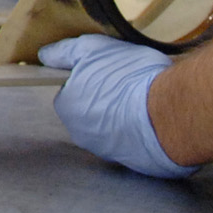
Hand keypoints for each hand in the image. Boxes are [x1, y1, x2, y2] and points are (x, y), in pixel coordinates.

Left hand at [38, 35, 196, 178]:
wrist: (168, 114)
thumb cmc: (128, 78)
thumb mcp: (92, 49)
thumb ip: (65, 52)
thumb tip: (45, 55)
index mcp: (68, 108)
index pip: (71, 91)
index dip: (90, 77)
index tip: (109, 71)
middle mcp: (82, 135)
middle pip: (90, 111)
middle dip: (105, 98)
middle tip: (128, 83)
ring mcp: (109, 152)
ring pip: (112, 128)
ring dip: (124, 115)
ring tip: (145, 99)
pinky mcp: (135, 163)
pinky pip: (134, 142)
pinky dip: (141, 131)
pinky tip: (155, 118)